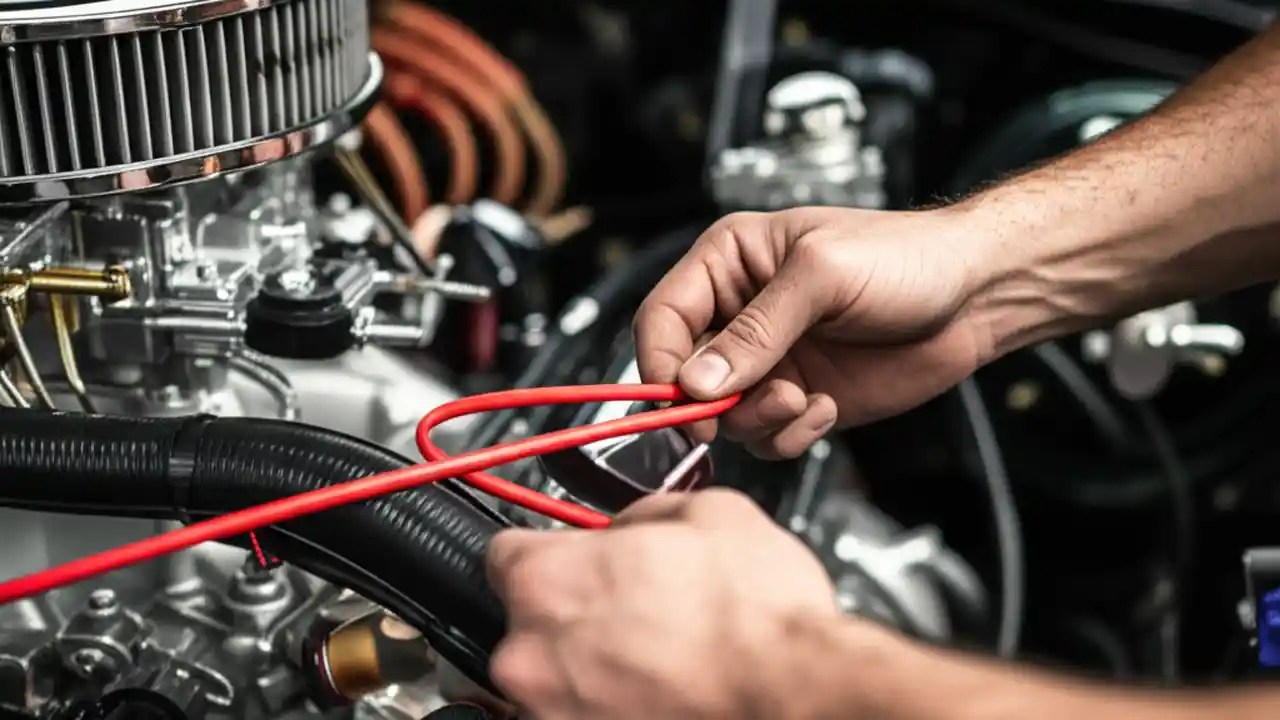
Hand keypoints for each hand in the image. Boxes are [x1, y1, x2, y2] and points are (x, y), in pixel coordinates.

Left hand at [485, 489, 839, 719]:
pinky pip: (575, 717)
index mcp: (547, 578)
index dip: (549, 551)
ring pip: (552, 678)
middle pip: (528, 620)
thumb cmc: (758, 620)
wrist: (800, 698)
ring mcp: (549, 714)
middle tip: (634, 611)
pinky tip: (654, 695)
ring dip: (588, 667)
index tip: (573, 560)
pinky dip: (603, 709)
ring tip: (655, 660)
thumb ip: (642, 514)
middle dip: (574, 613)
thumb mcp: (709, 514)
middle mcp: (530, 652)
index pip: (504, 551)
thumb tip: (631, 525)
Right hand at [634, 207, 993, 457]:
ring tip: (803, 400)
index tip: (683, 399)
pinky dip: (790, 435)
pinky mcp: (798, 399)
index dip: (661, 362)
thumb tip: (698, 381)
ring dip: (758, 419)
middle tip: (754, 403)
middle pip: (683, 375)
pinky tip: (827, 407)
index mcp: (728, 263)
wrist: (972, 298)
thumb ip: (756, 330)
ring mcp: (768, 361)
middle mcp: (739, 314)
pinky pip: (764, 437)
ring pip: (723, 415)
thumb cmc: (903, 259)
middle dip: (714, 401)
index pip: (662, 318)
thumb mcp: (822, 275)